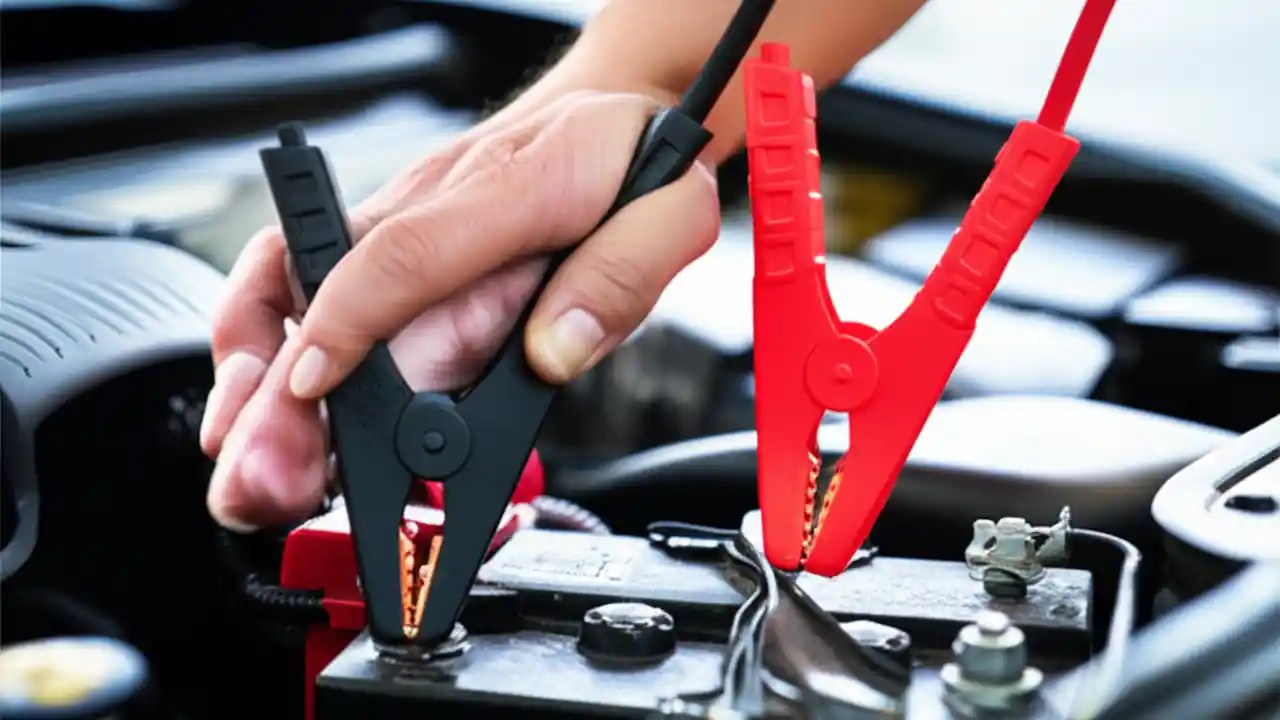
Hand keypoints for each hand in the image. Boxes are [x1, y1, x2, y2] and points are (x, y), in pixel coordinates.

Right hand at [200, 89, 720, 531]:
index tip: (309, 389)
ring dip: (259, 380)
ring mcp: (403, 219)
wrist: (621, 110)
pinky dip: (273, 350)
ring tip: (250, 466)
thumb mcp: (668, 216)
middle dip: (276, 389)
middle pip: (323, 284)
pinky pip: (310, 288)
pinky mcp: (394, 243)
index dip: (349, 321)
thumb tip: (553, 354)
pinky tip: (267, 414)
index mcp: (510, 190)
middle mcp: (435, 202)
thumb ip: (616, 283)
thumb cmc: (635, 163)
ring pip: (296, 285)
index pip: (407, 254)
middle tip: (260, 474)